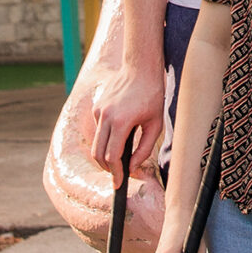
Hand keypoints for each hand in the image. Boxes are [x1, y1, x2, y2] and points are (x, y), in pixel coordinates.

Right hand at [91, 61, 168, 180]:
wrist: (140, 68)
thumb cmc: (152, 95)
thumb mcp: (155, 124)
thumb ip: (144, 149)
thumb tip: (131, 168)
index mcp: (121, 121)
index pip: (112, 156)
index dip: (115, 173)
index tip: (118, 185)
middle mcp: (105, 116)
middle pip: (99, 153)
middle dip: (107, 169)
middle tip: (117, 177)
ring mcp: (98, 111)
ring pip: (96, 144)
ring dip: (105, 156)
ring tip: (118, 162)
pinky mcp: (96, 107)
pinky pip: (99, 130)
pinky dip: (106, 140)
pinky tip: (119, 137)